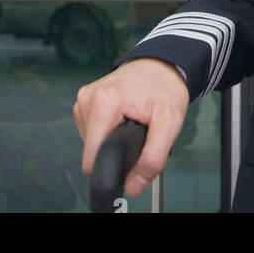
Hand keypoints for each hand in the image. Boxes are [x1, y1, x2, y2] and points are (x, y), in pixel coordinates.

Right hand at [73, 57, 189, 195]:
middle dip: (114, 149)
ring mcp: (84, 98)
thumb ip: (153, 158)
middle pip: (93, 150)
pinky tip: (121, 118)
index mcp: (104, 102)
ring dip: (110, 139)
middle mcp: (88, 98)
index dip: (112, 165)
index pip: (93, 156)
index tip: (130, 155)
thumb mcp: (169, 124)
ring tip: (130, 122)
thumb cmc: (165, 90)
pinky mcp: (85, 100)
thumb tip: (133, 186)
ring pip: (91, 141)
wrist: (161, 66)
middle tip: (136, 133)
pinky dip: (107, 129)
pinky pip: (91, 129)